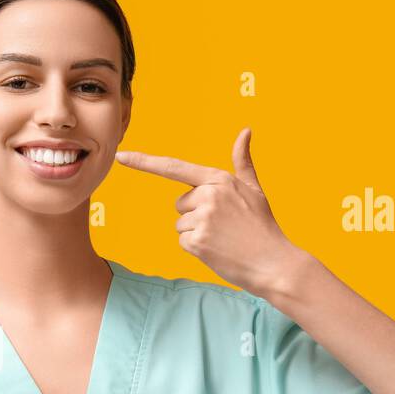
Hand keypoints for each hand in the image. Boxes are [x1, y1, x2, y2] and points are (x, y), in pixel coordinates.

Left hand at [114, 127, 306, 298]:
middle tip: (224, 225)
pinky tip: (218, 250)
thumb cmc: (263, 225)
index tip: (121, 156)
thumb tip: (246, 131)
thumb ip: (243, 162)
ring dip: (196, 233)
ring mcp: (202, 219)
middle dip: (196, 214)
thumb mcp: (254, 189)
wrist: (273, 262)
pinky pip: (183, 241)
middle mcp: (208, 195)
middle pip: (180, 203)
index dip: (144, 162)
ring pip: (181, 224)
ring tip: (223, 238)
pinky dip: (196, 248)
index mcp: (219, 179)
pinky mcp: (197, 242)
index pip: (174, 168)